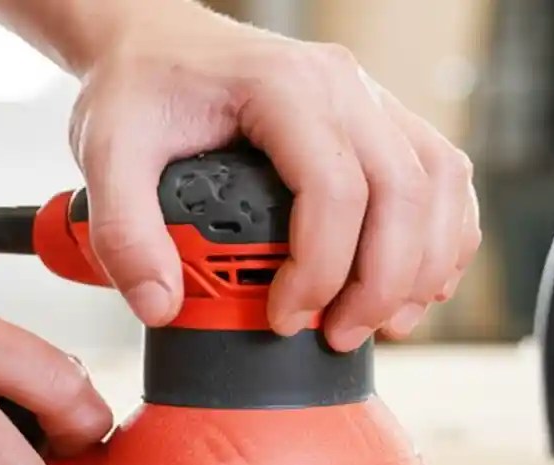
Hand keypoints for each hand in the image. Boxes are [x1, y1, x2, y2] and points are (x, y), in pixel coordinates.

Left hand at [63, 1, 480, 350]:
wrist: (158, 40)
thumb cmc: (142, 84)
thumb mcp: (108, 151)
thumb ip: (124, 232)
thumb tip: (162, 307)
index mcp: (283, 86)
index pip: (334, 187)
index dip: (321, 268)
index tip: (284, 318)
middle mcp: (344, 87)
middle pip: (406, 192)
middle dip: (383, 282)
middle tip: (340, 336)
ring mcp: (371, 100)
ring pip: (440, 184)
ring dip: (426, 264)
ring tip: (385, 322)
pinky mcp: (383, 121)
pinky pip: (443, 178)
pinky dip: (445, 236)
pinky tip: (419, 282)